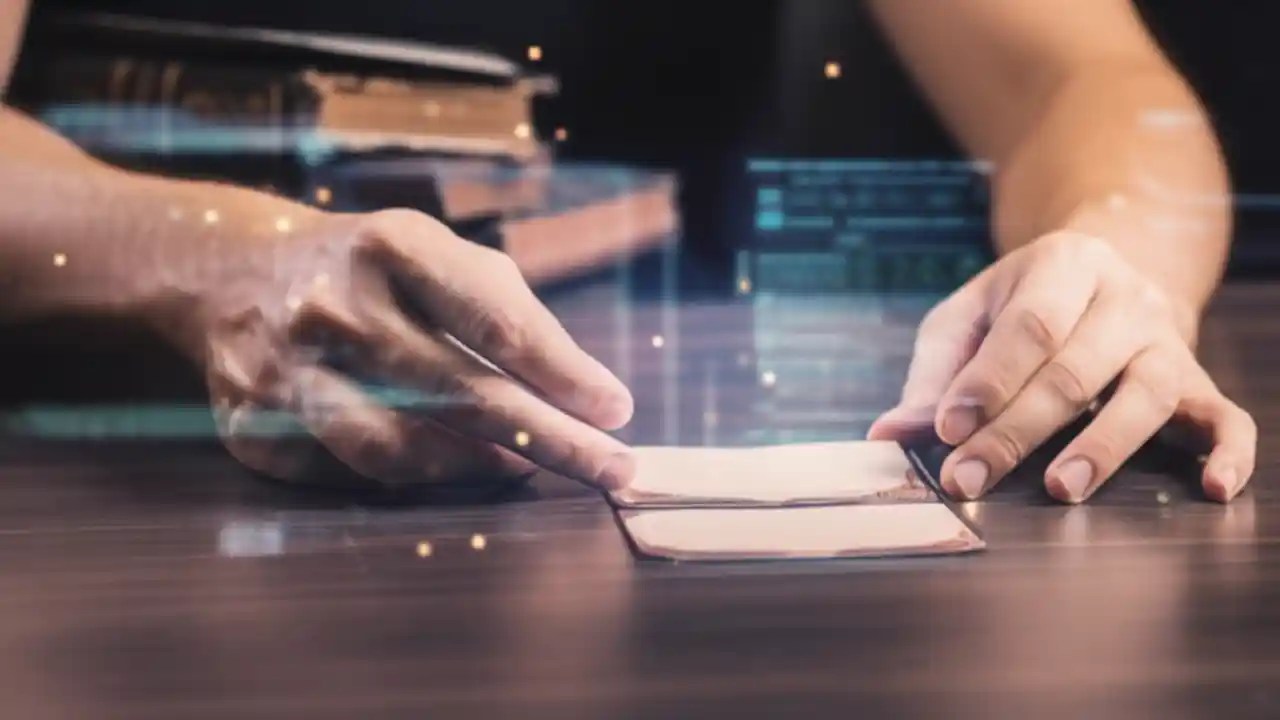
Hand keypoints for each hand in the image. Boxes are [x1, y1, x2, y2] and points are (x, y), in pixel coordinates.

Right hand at [161, 206, 634, 490]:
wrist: (231, 271)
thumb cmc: (369, 269)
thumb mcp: (436, 255)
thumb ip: (509, 315)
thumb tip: (588, 400)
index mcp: (393, 246)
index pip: (495, 320)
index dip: (563, 373)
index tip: (616, 411)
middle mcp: (335, 305)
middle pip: (461, 394)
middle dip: (551, 440)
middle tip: (612, 469)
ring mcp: (286, 370)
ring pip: (400, 450)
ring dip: (477, 470)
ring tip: (524, 468)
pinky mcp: (252, 424)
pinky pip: (349, 474)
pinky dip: (409, 477)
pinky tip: (445, 467)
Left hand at [868, 231, 1254, 502]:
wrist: (1110, 271)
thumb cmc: (1022, 307)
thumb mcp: (969, 318)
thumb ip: (932, 374)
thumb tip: (888, 432)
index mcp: (1063, 266)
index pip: (1028, 325)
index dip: (988, 380)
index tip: (948, 427)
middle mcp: (1124, 299)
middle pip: (1073, 369)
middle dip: (1016, 431)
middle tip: (970, 479)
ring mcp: (1167, 341)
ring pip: (1146, 395)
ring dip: (1102, 447)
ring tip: (1059, 489)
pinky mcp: (1199, 382)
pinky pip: (1228, 418)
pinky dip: (1229, 454)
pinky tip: (1212, 489)